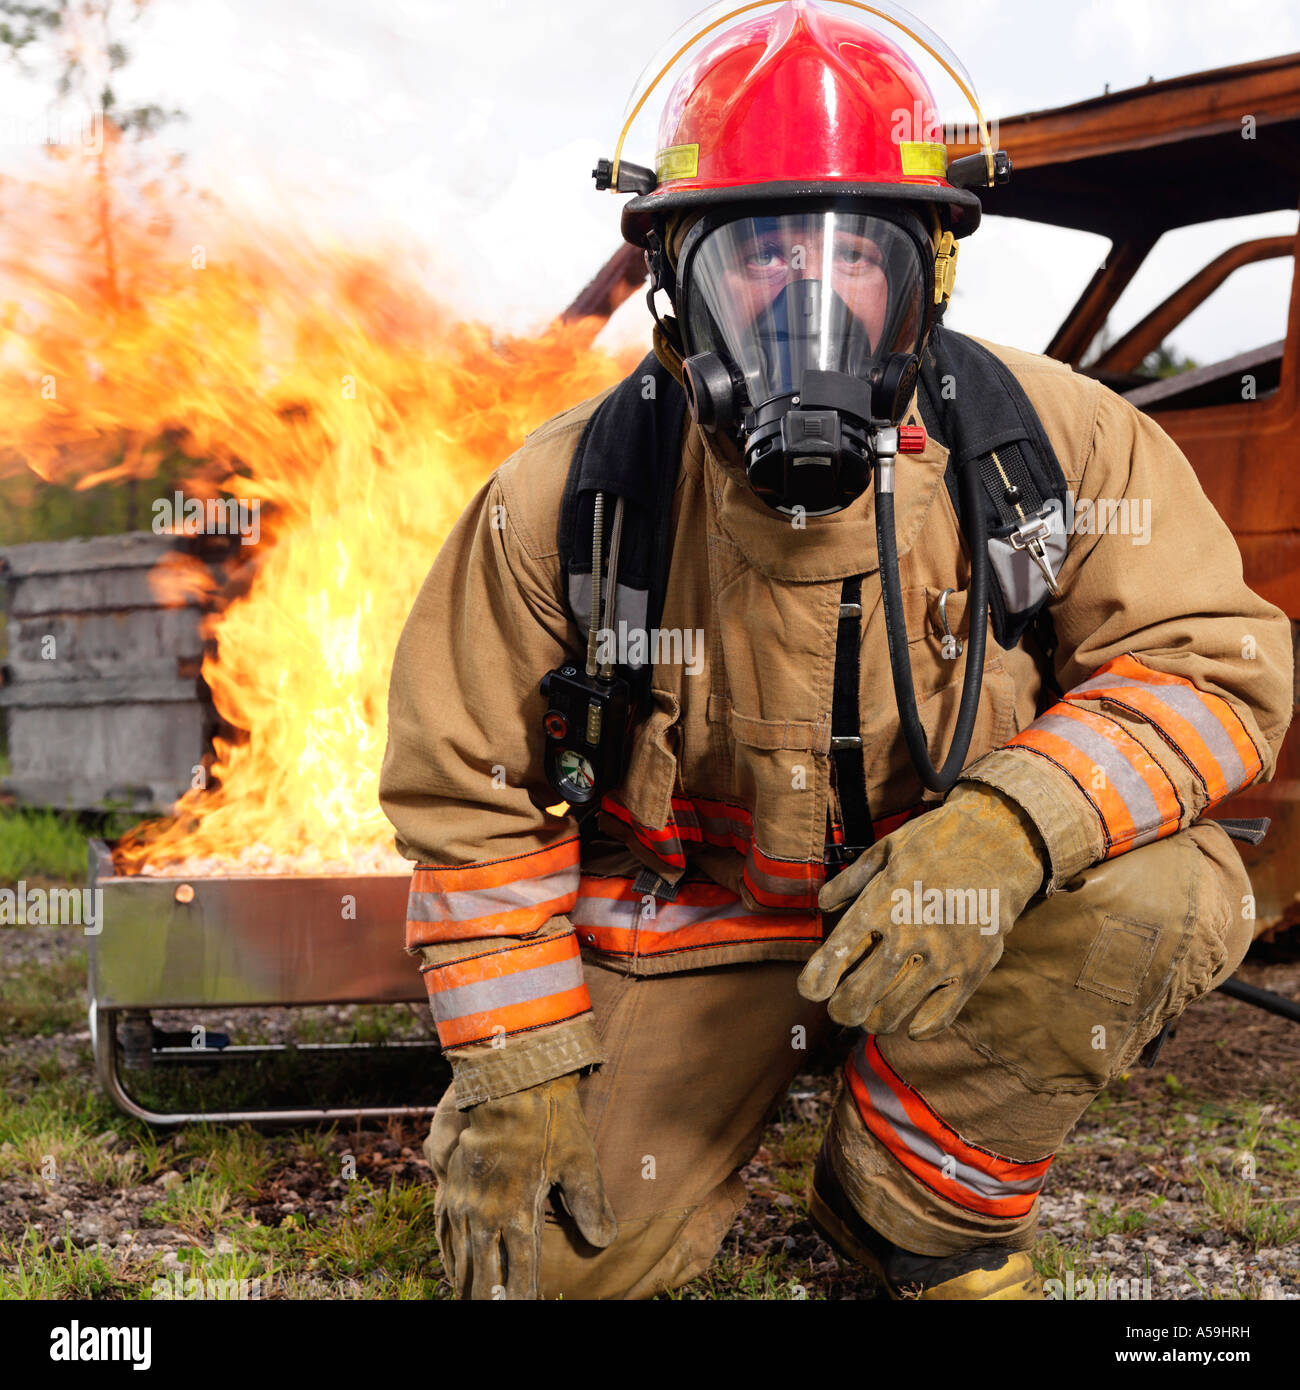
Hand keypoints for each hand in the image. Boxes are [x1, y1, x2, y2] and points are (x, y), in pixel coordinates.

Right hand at [438, 1072, 616, 1298]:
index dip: (523, 1297)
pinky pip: (443, 1227)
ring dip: (467, 1282)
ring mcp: (462, 1198)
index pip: (520, 1273)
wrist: (508, 1076)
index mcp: (517, 1213)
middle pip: (484, 1273)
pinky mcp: (451, 1180)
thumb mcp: (578, 1159)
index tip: (526, 1310)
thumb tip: (605, 1242)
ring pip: (461, 1254)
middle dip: (488, 1300)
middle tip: (492, 1312)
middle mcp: (484, 1213)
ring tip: (469, 1301)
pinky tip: (450, 1265)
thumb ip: (590, 1204)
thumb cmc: (549, 1117)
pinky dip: (447, 1252)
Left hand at [798, 784, 1045, 1040]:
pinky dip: (920, 1027)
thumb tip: (823, 905)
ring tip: (870, 1016)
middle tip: (838, 1011)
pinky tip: (911, 1026)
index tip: (809, 990)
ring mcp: (944, 955)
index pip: (837, 954)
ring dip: (875, 1020)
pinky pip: (941, 1016)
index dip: (816, 980)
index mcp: (882, 901)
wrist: (1002, 842)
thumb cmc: (937, 842)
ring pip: (894, 1012)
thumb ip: (851, 880)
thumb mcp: (886, 849)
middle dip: (841, 1010)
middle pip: (859, 995)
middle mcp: (909, 933)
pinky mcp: (973, 968)